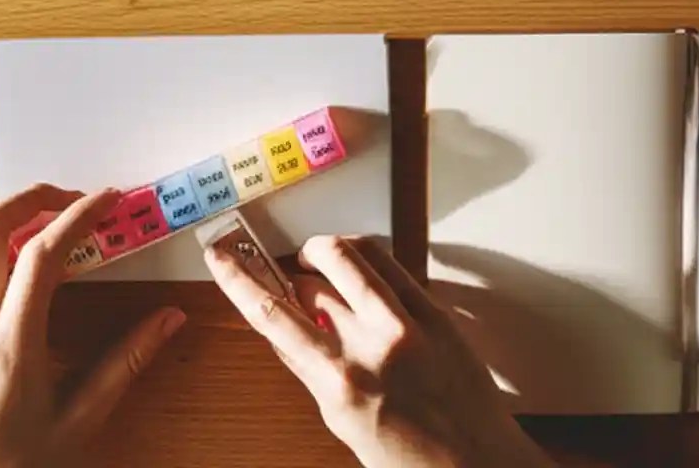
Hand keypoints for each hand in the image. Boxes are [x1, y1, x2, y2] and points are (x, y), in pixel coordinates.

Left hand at [0, 185, 186, 467]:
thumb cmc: (12, 465)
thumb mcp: (80, 420)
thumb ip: (125, 363)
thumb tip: (167, 320)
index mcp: (11, 343)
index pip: (42, 254)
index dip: (79, 215)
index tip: (109, 198)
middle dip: (31, 198)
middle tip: (74, 196)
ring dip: (8, 221)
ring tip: (51, 225)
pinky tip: (23, 271)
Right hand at [204, 235, 552, 467]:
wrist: (478, 463)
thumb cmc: (412, 458)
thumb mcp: (341, 422)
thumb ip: (310, 372)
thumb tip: (280, 332)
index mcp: (340, 385)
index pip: (274, 317)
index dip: (239, 281)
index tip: (221, 257)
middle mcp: (374, 347)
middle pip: (315, 275)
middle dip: (296, 271)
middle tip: (293, 276)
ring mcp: (410, 325)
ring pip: (353, 254)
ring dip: (328, 252)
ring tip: (322, 263)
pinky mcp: (437, 313)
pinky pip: (392, 266)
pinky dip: (367, 260)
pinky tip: (362, 273)